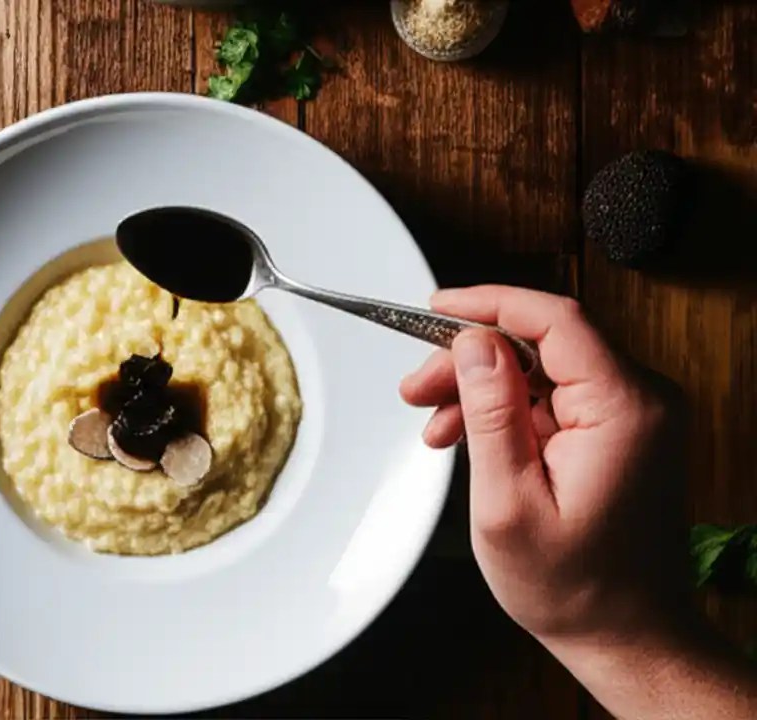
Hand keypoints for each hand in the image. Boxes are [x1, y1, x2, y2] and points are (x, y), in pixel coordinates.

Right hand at [399, 285, 686, 642]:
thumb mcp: (508, 501)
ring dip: (481, 387)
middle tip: (416, 387)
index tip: (437, 307)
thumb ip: (490, 413)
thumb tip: (474, 342)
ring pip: (541, 369)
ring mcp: (632, 416)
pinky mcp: (619, 431)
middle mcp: (640, 401)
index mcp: (623, 409)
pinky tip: (465, 437)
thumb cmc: (573, 586)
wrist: (624, 635)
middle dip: (471, 358)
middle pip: (542, 342)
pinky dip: (505, 411)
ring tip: (432, 421)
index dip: (489, 304)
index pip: (555, 319)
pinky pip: (553, 397)